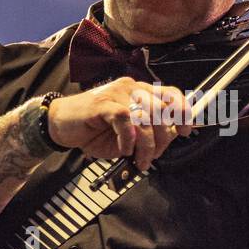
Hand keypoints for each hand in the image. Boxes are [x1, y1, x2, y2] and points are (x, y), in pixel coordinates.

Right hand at [47, 77, 193, 170]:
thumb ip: (149, 132)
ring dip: (147, 145)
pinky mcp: (103, 104)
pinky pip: (125, 120)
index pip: (171, 94)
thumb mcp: (128, 135)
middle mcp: (131, 88)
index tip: (187, 131)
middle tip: (153, 156)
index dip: (183, 112)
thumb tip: (172, 136)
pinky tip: (124, 149)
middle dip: (163, 139)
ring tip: (139, 160)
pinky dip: (128, 139)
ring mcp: (116, 94)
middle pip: (162, 110)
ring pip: (146, 117)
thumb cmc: (94, 130)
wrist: (61, 124)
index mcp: (140, 92)